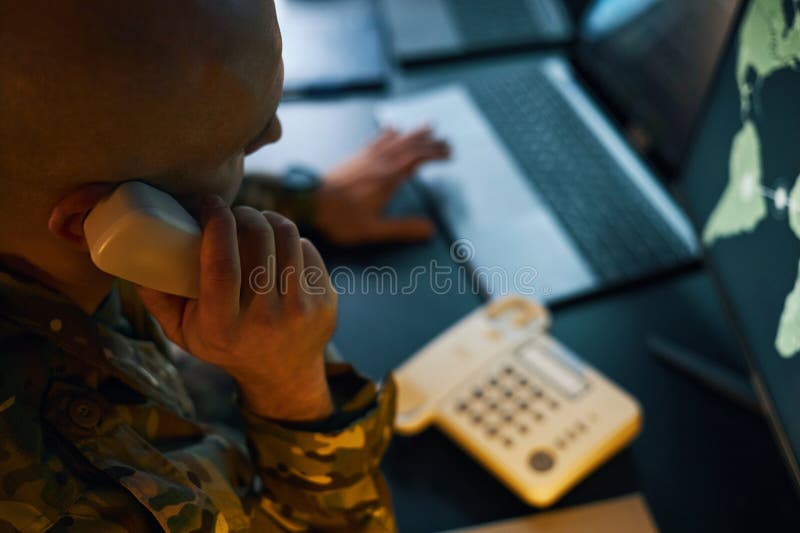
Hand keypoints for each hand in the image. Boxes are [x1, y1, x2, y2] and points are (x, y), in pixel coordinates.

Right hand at [136, 197, 336, 421]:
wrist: (283, 375)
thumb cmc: (226, 344)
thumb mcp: (183, 332)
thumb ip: (157, 297)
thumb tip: (133, 256)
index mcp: (224, 326)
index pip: (221, 261)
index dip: (215, 221)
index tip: (209, 204)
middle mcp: (265, 319)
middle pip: (257, 238)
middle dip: (242, 213)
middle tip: (232, 213)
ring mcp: (301, 309)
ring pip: (286, 235)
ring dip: (267, 218)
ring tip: (254, 222)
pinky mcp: (325, 300)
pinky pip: (307, 248)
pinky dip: (289, 239)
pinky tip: (278, 246)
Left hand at [313, 127, 449, 244]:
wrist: (308, 202)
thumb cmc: (339, 218)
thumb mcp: (373, 230)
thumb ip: (402, 229)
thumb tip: (430, 229)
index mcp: (387, 178)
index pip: (417, 158)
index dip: (435, 154)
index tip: (450, 155)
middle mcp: (379, 163)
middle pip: (410, 146)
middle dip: (430, 142)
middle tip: (447, 142)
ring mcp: (367, 158)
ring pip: (395, 139)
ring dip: (413, 133)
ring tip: (428, 126)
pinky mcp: (355, 158)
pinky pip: (376, 140)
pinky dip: (389, 133)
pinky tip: (392, 129)